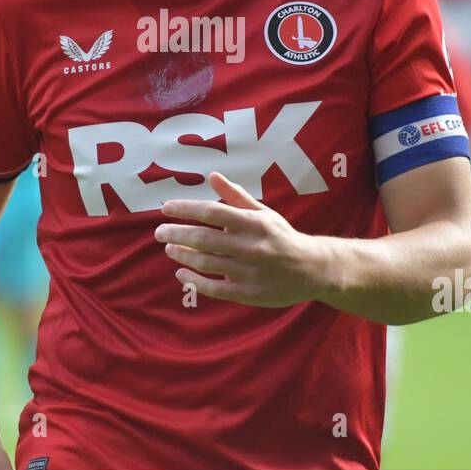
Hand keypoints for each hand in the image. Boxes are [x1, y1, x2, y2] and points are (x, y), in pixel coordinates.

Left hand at [156, 171, 332, 307]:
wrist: (311, 269)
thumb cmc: (281, 237)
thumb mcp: (263, 213)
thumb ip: (236, 196)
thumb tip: (212, 176)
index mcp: (253, 223)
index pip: (212, 212)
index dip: (185, 209)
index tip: (166, 208)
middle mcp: (250, 246)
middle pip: (204, 238)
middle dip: (176, 234)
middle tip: (159, 232)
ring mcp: (248, 272)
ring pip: (205, 263)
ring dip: (182, 255)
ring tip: (169, 248)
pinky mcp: (247, 293)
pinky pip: (213, 288)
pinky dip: (194, 281)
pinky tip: (181, 273)